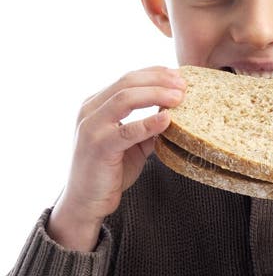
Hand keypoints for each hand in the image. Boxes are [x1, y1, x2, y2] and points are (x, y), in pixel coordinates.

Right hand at [47, 66, 186, 250]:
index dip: (154, 73)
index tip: (178, 75)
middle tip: (183, 84)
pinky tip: (167, 119)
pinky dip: (148, 122)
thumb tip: (173, 114)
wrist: (86, 201)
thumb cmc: (108, 171)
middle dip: (158, 80)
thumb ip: (147, 128)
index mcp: (96, 104)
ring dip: (155, 94)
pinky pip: (127, 130)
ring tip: (179, 97)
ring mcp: (92, 127)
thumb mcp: (132, 144)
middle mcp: (90, 111)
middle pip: (127, 82)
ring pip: (124, 98)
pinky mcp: (98, 146)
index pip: (127, 79)